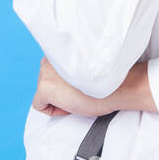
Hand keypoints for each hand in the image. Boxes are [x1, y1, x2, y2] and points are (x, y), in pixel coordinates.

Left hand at [31, 56, 157, 116]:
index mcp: (62, 49)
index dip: (66, 82)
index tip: (80, 86)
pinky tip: (71, 106)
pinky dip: (54, 110)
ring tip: (78, 98)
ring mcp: (46, 72)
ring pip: (44, 92)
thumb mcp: (89, 66)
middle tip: (80, 93)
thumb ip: (74, 66)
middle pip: (46, 80)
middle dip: (60, 90)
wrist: (118, 86)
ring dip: (59, 98)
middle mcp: (50, 57)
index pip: (53, 68)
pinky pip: (40, 105)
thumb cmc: (110, 79)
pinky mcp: (45, 87)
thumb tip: (68, 78)